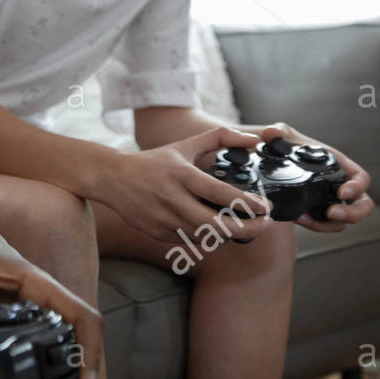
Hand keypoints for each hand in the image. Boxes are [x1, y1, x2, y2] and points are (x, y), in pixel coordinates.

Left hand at [0, 225, 103, 378]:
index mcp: (46, 289)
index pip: (84, 318)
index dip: (89, 350)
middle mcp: (50, 304)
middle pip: (84, 338)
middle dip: (86, 371)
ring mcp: (42, 317)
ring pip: (70, 345)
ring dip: (72, 373)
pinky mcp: (29, 327)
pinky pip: (49, 349)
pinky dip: (50, 370)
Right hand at [98, 126, 273, 244]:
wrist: (113, 179)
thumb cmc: (154, 162)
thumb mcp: (185, 145)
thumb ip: (220, 138)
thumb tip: (253, 141)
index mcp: (182, 175)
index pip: (221, 194)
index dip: (248, 204)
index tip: (266, 207)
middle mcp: (174, 199)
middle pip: (217, 226)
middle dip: (247, 229)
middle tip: (263, 225)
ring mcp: (165, 219)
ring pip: (206, 237)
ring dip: (229, 234)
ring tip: (244, 225)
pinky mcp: (158, 233)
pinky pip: (190, 240)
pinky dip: (207, 237)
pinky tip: (216, 228)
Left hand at [258, 122, 374, 232]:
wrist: (273, 163)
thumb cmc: (287, 148)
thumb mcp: (283, 137)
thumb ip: (278, 133)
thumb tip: (272, 133)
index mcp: (340, 166)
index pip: (361, 178)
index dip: (357, 186)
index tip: (342, 193)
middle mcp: (339, 185)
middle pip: (363, 205)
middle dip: (353, 213)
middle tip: (332, 213)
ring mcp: (330, 201)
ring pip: (344, 221)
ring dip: (329, 224)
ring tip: (309, 220)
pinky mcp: (317, 213)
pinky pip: (325, 225)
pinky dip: (315, 225)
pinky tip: (299, 218)